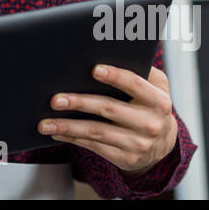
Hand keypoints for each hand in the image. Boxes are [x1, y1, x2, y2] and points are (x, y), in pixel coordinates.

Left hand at [38, 65, 177, 176]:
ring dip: (68, 126)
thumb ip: (140, 69)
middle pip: (108, 109)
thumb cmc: (150, 104)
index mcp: (158, 100)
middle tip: (55, 99)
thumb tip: (110, 50)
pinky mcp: (125, 159)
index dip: (115, 76)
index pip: (135, 84)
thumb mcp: (156, 86)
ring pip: (96, 132)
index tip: (94, 69)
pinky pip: (94, 147)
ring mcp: (138, 144)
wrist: (163, 144)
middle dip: (79, 102)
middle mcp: (150, 123)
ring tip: (45, 123)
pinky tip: (57, 132)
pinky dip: (72, 138)